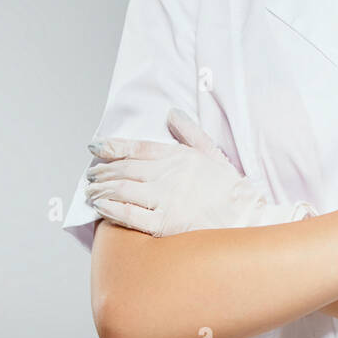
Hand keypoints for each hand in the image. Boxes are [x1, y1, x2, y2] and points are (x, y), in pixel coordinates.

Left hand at [84, 108, 316, 235]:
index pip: (137, 148)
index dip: (112, 147)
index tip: (95, 148)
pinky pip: (128, 215)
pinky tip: (100, 208)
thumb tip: (171, 112)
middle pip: (124, 170)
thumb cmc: (230, 188)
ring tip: (90, 193)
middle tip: (90, 177)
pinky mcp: (164, 224)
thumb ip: (189, 132)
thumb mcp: (212, 153)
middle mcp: (168, 175)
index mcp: (178, 156)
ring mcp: (165, 200)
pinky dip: (110, 209)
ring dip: (101, 191)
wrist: (247, 218)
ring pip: (122, 191)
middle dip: (102, 172)